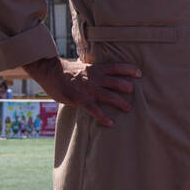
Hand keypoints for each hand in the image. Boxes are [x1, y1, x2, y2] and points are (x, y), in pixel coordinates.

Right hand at [26, 56, 140, 126]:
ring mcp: (88, 89)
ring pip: (108, 95)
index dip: (128, 70)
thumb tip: (104, 72)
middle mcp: (94, 78)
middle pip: (115, 81)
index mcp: (96, 69)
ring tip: (128, 108)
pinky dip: (102, 116)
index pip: (116, 67)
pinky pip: (93, 109)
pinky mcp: (79, 99)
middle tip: (134, 92)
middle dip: (126, 86)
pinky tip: (110, 123)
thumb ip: (94, 70)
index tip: (139, 73)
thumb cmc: (66, 71)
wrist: (50, 72)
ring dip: (119, 102)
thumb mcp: (83, 66)